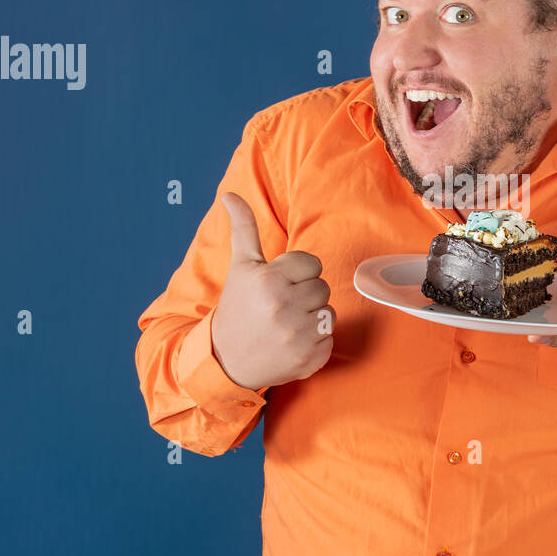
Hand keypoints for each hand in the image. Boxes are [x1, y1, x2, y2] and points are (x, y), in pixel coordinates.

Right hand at [210, 191, 334, 390]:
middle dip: (305, 296)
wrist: (226, 361)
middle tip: (280, 307)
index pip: (312, 264)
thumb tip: (230, 194)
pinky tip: (291, 344)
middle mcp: (284, 307)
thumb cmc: (237, 308)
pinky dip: (315, 343)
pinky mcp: (309, 360)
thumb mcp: (241, 267)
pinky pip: (330, 339)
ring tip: (286, 325)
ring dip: (312, 319)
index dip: (297, 274)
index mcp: (269, 280)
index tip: (278, 287)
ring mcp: (298, 336)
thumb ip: (243, 228)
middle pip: (322, 288)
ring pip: (329, 313)